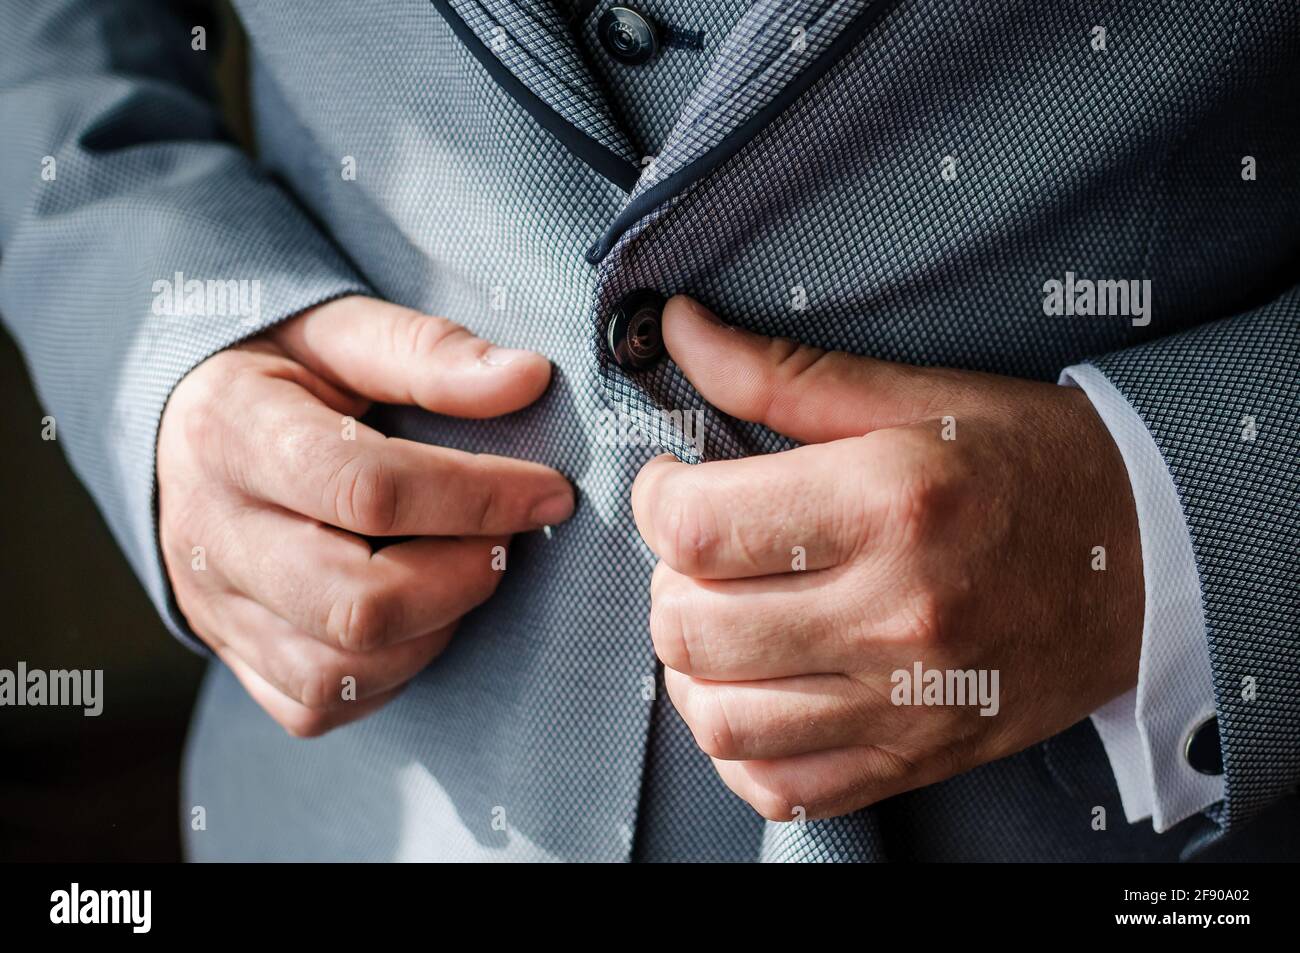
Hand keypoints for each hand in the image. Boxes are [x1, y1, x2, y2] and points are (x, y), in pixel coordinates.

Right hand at [157, 295, 573, 735]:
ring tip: (459, 571)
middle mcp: (213, 534)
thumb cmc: (277, 373)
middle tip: (504, 540)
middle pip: (354, 604)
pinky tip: (418, 617)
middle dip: (462, 578)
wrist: (183, 431)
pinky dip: (389, 676)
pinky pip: (316, 706)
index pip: (367, 489)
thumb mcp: (339, 332)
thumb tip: (527, 378)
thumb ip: (428, 352)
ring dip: (433, 632)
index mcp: (233, 433)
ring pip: (339, 673)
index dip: (477, 497)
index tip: (549, 491)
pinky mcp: (232, 654)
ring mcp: (214, 608)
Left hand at [632, 296, 1143, 820]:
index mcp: (891, 502)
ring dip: (691, 669)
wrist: (1153, 558)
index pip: (698, 526)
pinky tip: (758, 694)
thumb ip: (780, 372)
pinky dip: (740, 751)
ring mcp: (908, 701)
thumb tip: (678, 331)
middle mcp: (896, 611)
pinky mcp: (918, 756)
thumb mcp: (917, 397)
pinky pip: (783, 788)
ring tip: (721, 621)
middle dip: (666, 581)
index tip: (675, 483)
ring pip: (720, 720)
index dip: (656, 500)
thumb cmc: (1029, 464)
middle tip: (700, 551)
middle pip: (691, 628)